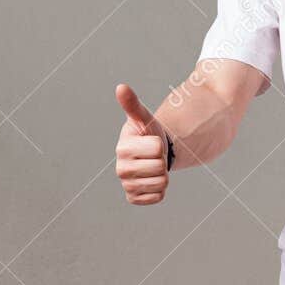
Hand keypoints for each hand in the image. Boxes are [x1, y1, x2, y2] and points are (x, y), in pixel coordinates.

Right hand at [115, 83, 168, 204]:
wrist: (150, 155)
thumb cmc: (147, 133)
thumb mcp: (143, 118)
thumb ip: (132, 104)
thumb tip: (121, 87)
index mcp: (122, 148)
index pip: (157, 148)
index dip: (160, 144)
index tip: (151, 142)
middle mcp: (121, 169)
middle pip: (160, 168)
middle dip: (162, 161)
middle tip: (153, 156)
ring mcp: (127, 185)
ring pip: (161, 184)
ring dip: (163, 175)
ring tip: (153, 166)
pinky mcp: (134, 198)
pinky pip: (158, 197)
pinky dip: (160, 189)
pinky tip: (152, 179)